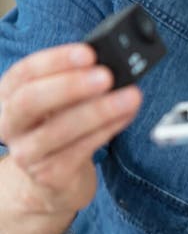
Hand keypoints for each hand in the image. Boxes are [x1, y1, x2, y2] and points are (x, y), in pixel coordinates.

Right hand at [0, 43, 141, 219]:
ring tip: (130, 97)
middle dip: (71, 86)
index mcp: (8, 96)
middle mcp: (9, 124)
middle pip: (31, 101)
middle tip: (106, 76)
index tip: (89, 53)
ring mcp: (27, 153)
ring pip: (60, 129)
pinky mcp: (49, 175)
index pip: (24, 72)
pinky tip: (125, 116)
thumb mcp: (58, 101)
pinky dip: (107, 129)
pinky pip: (80, 149)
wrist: (52, 180)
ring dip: (99, 110)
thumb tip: (112, 63)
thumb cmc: (59, 127)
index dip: (56, 60)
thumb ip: (76, 80)